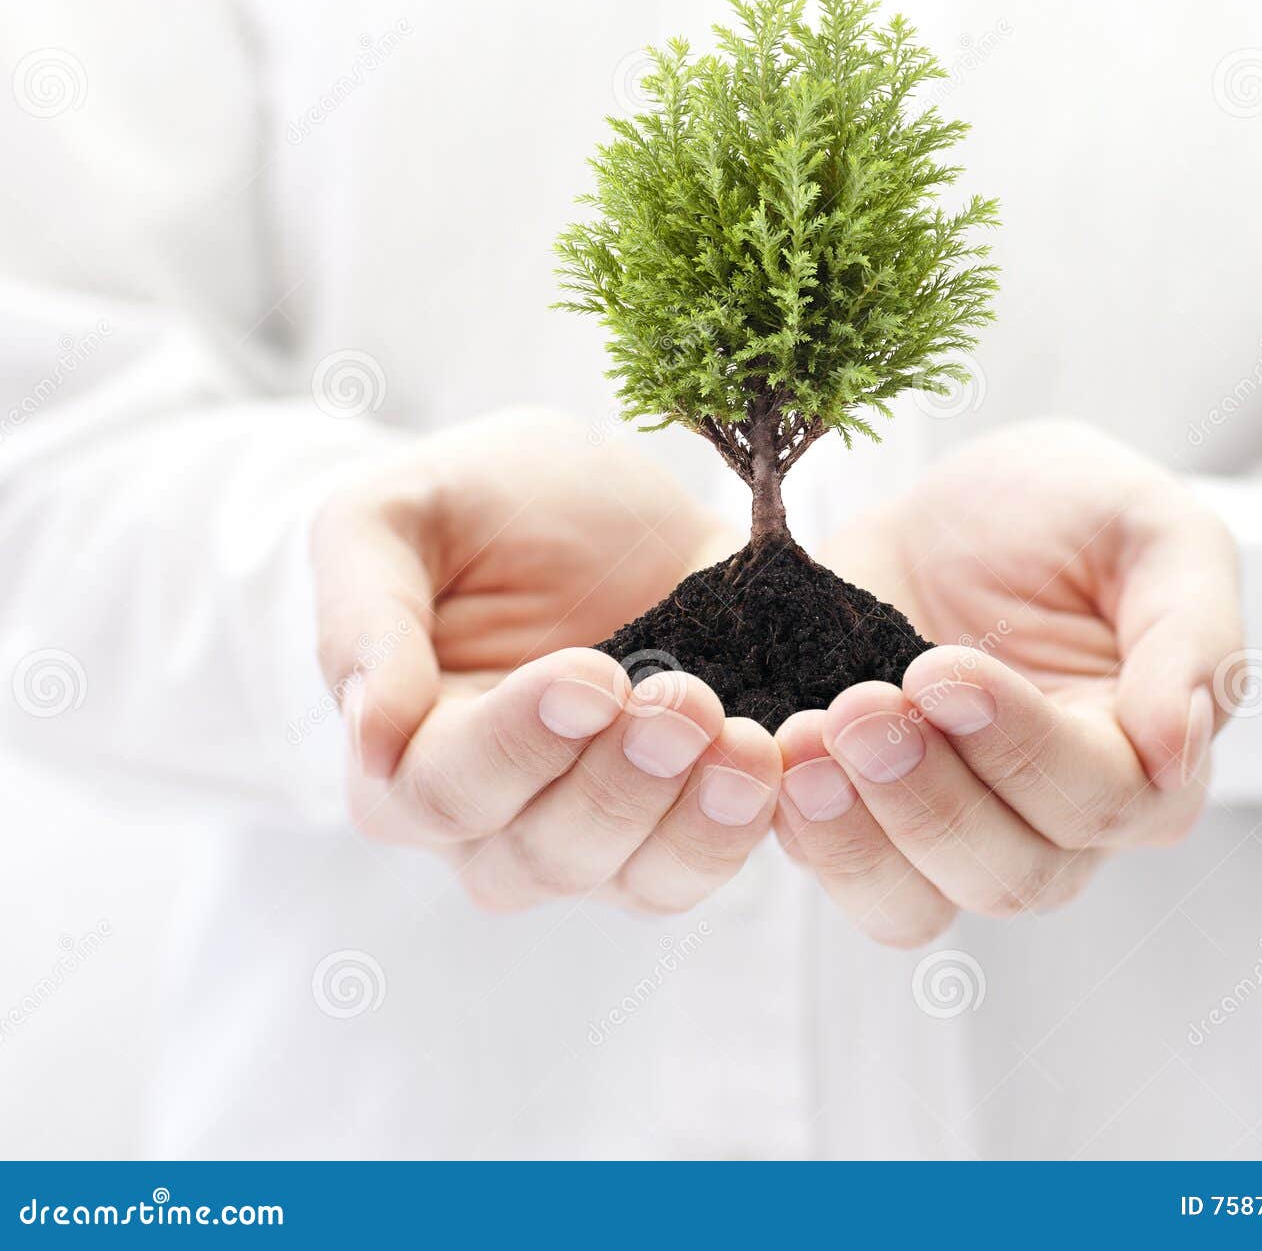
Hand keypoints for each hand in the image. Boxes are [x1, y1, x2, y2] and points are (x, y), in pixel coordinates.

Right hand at [312, 410, 779, 913]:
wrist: (592, 503)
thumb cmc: (474, 506)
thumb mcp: (393, 517)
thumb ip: (364, 615)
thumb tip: (368, 735)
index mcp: (403, 755)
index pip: (442, 790)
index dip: (518, 744)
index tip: (592, 676)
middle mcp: (490, 820)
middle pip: (542, 855)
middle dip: (619, 784)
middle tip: (683, 703)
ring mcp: (591, 829)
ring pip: (630, 880)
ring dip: (692, 825)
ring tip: (746, 748)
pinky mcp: (676, 817)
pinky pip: (703, 864)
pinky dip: (745, 829)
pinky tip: (776, 765)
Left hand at [773, 421, 1242, 945]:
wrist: (943, 514)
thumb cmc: (1065, 511)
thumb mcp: (1151, 529)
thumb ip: (1192, 630)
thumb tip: (1181, 747)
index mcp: (1144, 759)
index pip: (1103, 802)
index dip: (1022, 748)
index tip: (940, 669)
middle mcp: (1055, 823)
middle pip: (1011, 875)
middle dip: (928, 798)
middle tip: (859, 707)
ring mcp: (956, 829)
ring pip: (921, 907)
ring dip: (860, 838)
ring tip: (805, 746)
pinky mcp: (869, 819)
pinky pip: (845, 877)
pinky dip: (808, 836)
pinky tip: (779, 762)